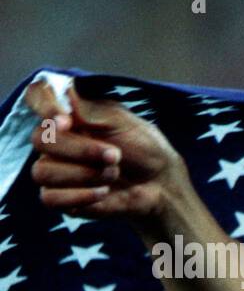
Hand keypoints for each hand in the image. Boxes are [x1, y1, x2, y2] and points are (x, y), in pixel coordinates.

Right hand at [25, 77, 189, 234]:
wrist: (160, 183)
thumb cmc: (143, 148)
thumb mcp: (123, 122)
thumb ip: (92, 110)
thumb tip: (65, 92)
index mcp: (68, 113)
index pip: (36, 96)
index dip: (44, 107)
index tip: (67, 121)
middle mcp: (55, 139)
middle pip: (40, 140)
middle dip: (81, 150)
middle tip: (115, 155)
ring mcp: (54, 168)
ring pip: (43, 172)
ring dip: (84, 175)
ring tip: (114, 174)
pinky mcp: (60, 197)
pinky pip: (49, 198)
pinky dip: (79, 196)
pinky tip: (103, 192)